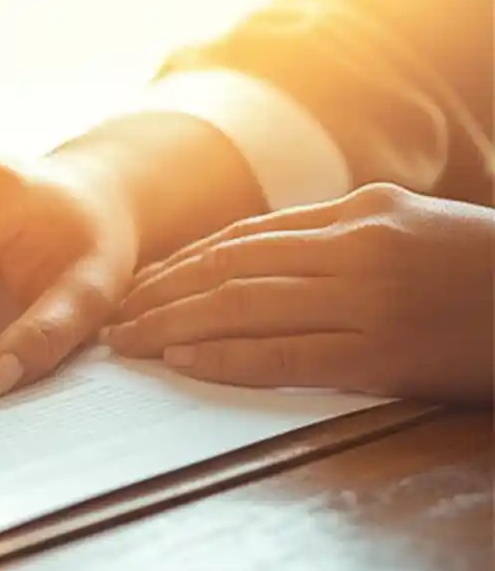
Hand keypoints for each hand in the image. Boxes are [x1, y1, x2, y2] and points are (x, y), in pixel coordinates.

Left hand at [105, 183, 494, 401]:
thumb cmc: (483, 270)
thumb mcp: (411, 228)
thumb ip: (340, 235)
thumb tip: (261, 255)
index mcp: (360, 210)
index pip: (246, 236)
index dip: (183, 262)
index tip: (140, 282)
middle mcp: (356, 245)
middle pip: (229, 267)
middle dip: (161, 293)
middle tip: (113, 316)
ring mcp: (367, 298)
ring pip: (242, 305)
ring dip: (172, 324)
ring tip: (126, 341)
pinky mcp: (382, 353)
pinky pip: (284, 354)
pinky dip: (225, 356)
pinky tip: (183, 359)